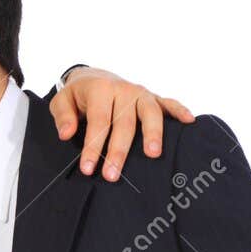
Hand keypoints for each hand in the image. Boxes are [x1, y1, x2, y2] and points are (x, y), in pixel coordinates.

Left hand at [49, 67, 194, 181]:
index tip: (88, 168)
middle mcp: (123, 90)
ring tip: (152, 155)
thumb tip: (67, 134)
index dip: (93, 146)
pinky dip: (179, 110)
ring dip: (152, 133)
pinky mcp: (153, 97)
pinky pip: (169, 102)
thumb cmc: (77, 96)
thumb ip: (63, 116)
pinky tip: (189, 122)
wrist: (93, 77)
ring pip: (149, 113)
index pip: (98, 121)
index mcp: (100, 89)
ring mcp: (140, 93)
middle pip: (124, 123)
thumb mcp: (61, 101)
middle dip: (118, 150)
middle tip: (112, 175)